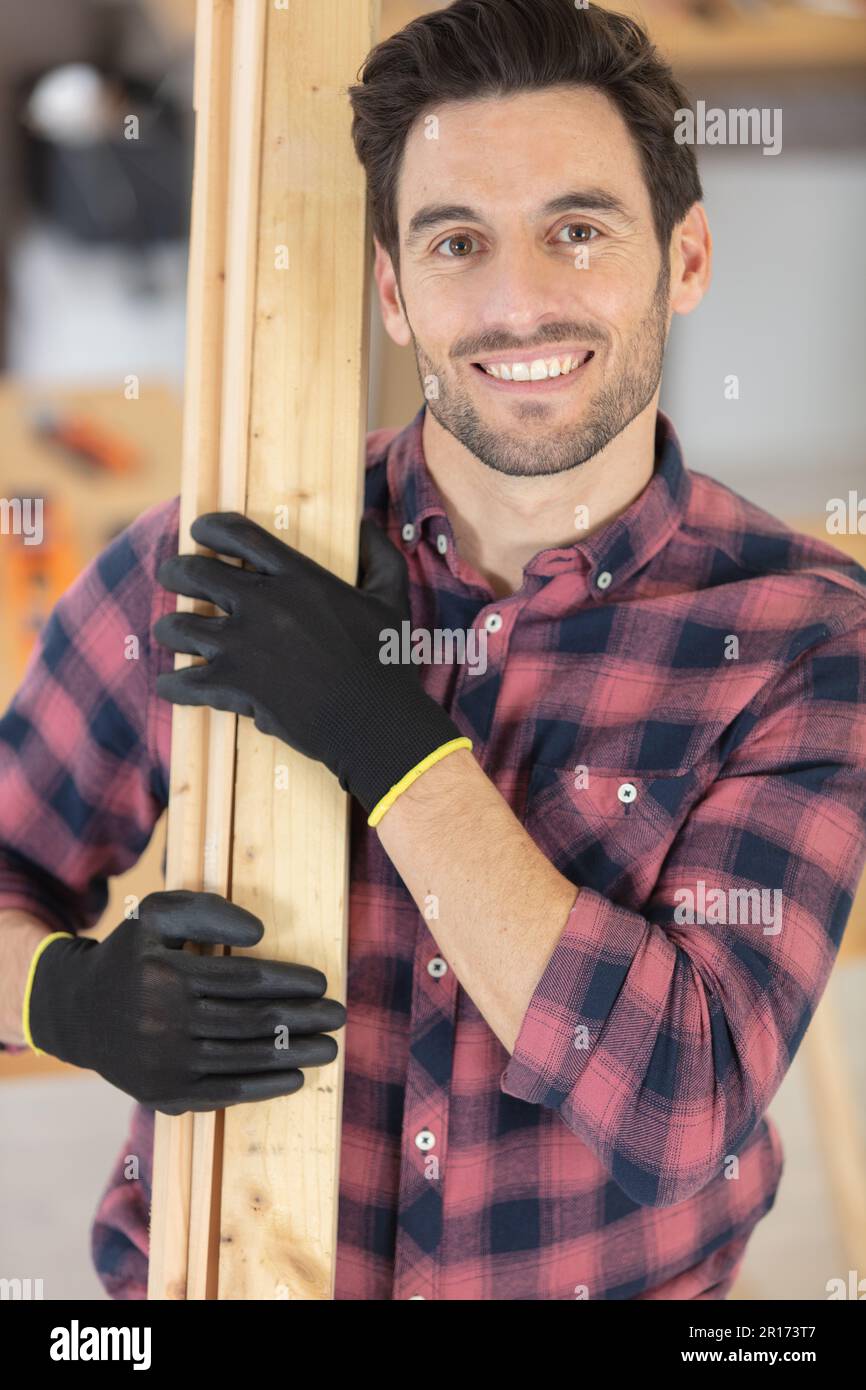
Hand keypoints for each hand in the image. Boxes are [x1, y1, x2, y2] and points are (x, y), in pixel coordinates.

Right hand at [27, 891, 345, 1113]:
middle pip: (252, 1021)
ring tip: (330, 1047)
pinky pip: (226, 1093)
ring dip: (296, 1054)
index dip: (290, 981)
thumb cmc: (131, 956)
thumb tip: (260, 933)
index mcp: (166, 975)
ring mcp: (166, 1064)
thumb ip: (206, 911)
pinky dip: (266, 1087)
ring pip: (246, 1058)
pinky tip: (296, 1076)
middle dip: (305, 1019)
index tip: (321, 981)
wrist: (78, 1013)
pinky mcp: (166, 1095)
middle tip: (339, 1015)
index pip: (245, 980)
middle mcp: (165, 1022)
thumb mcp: (157, 916)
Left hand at [153, 512, 461, 814]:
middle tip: (170, 576)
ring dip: (170, 628)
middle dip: (174, 572)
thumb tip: (365, 523)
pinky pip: (183, 681)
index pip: (239, 534)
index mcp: (299, 576)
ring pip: (178, 626)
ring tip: (171, 632)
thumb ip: (379, 554)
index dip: (209, 527)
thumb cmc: (387, 662)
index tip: (198, 530)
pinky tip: (170, 684)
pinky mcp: (233, 685)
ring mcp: (243, 645)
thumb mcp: (393, 598)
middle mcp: (264, 603)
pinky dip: (173, 683)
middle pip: (193, 573)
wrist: (375, 723)